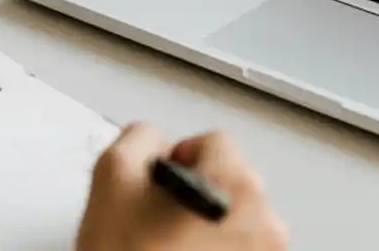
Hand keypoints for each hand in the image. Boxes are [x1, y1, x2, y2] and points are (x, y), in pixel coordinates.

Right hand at [77, 124, 287, 250]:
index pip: (214, 143)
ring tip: (171, 248)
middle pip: (231, 179)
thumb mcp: (113, 177)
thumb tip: (154, 140)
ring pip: (238, 218)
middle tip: (160, 221)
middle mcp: (265, 222)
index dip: (178, 158)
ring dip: (210, 225)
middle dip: (197, 190)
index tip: (159, 184)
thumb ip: (139, 138)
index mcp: (236, 186)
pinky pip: (241, 249)